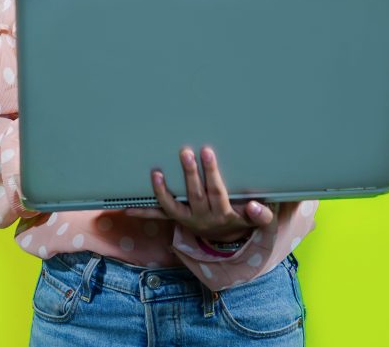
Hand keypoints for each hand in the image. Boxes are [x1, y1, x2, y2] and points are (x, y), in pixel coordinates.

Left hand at [125, 146, 273, 241]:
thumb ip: (261, 215)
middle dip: (190, 173)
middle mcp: (203, 218)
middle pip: (195, 194)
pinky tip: (127, 206)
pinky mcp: (176, 219)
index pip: (217, 190)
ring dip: (163, 191)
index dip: (212, 172)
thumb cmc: (243, 218)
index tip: (208, 151)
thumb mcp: (257, 220)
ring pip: (173, 206)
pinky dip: (143, 210)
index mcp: (223, 214)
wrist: (227, 237)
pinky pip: (159, 216)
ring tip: (156, 173)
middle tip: (184, 151)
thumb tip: (257, 206)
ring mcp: (187, 219)